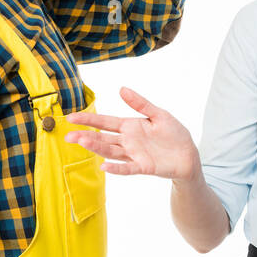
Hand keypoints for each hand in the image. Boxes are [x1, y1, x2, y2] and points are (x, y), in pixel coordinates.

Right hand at [64, 86, 198, 179]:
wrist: (189, 154)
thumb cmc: (174, 134)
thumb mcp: (158, 114)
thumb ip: (140, 104)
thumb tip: (121, 89)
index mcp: (130, 126)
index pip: (105, 122)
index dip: (88, 120)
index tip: (70, 117)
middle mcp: (128, 141)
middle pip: (102, 138)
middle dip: (85, 136)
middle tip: (68, 135)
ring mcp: (134, 155)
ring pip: (111, 151)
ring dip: (97, 147)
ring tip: (82, 142)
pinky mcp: (144, 166)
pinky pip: (128, 168)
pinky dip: (116, 168)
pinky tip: (104, 166)